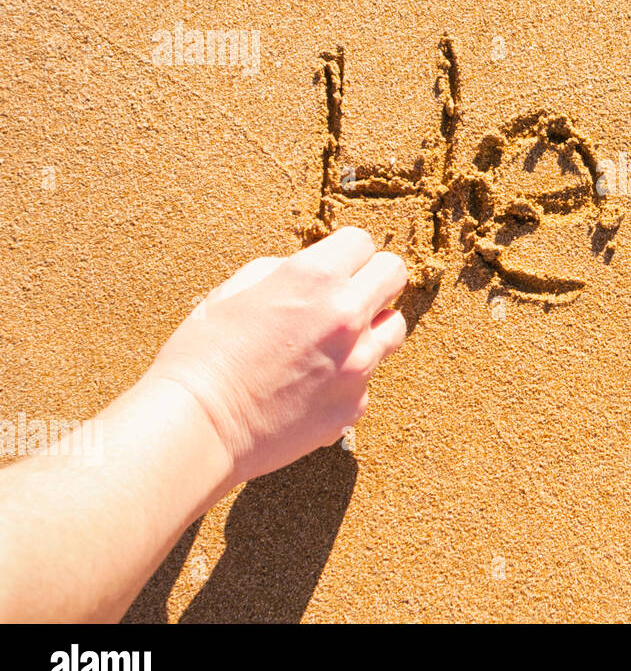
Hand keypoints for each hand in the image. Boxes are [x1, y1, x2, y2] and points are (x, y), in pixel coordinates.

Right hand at [145, 227, 408, 484]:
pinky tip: (312, 384)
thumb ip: (286, 271)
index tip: (332, 266)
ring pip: (393, 327)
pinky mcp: (356, 404)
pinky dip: (348, 376)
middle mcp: (347, 316)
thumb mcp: (235, 291)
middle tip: (347, 295)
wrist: (196, 428)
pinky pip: (368, 377)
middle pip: (393, 273)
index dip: (344, 253)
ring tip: (333, 341)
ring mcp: (358, 364)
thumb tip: (316, 273)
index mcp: (315, 278)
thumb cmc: (203, 355)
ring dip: (371, 327)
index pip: (362, 242)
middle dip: (372, 278)